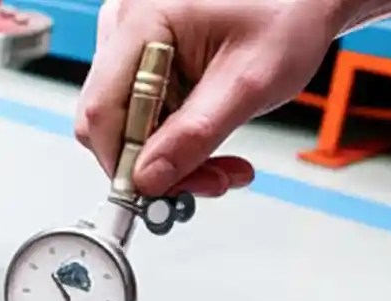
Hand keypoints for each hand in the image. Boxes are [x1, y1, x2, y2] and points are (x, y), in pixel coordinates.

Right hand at [77, 0, 342, 196]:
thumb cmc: (288, 13)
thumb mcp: (250, 81)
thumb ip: (196, 134)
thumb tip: (149, 178)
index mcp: (143, 19)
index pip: (102, 111)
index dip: (125, 161)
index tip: (160, 192)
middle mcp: (125, 25)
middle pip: (107, 120)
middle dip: (153, 163)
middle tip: (205, 180)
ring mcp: (130, 39)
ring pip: (123, 121)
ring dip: (168, 153)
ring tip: (218, 159)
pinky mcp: (142, 53)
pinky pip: (138, 109)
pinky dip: (171, 134)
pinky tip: (205, 135)